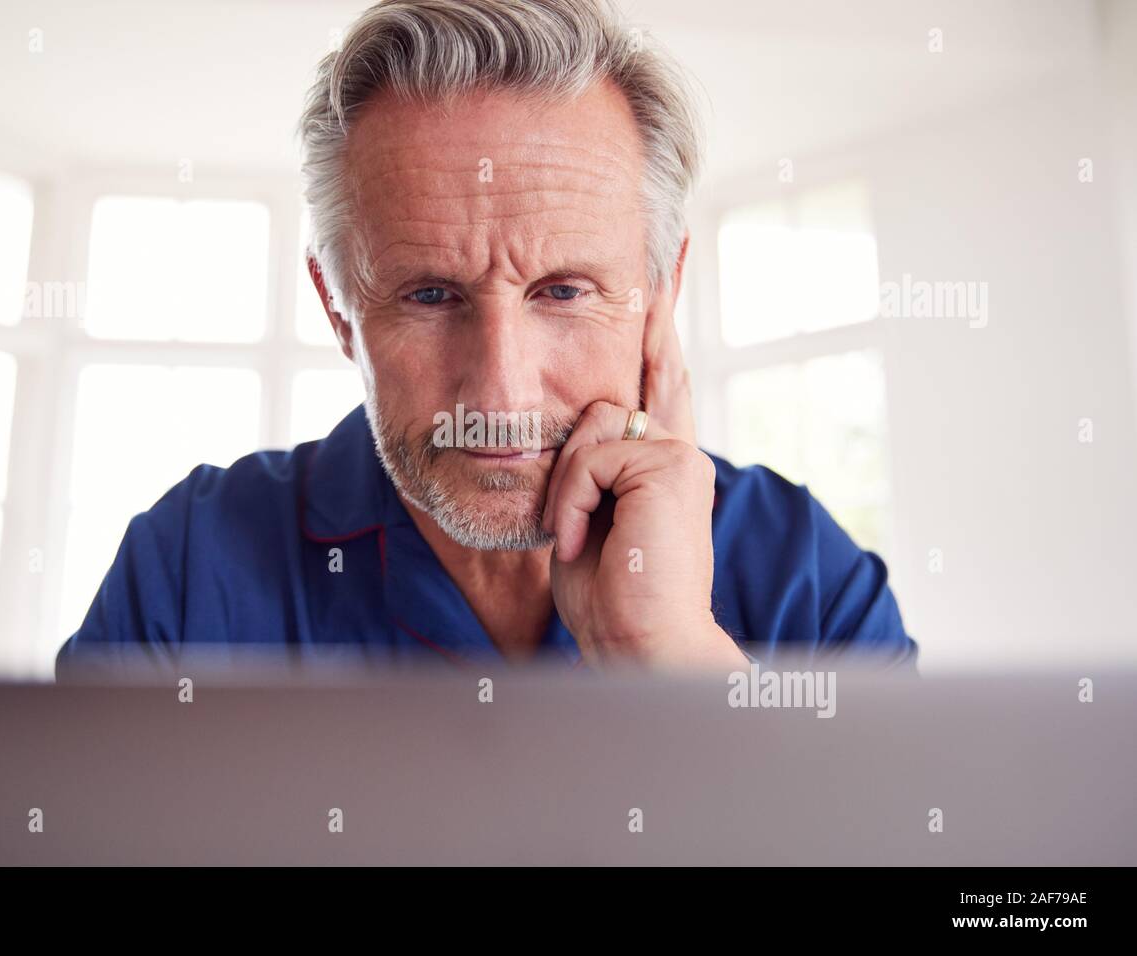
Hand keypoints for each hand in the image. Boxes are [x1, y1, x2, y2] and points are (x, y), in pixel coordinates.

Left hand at [540, 303, 745, 670]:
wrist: (642, 644)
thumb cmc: (611, 598)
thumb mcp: (586, 523)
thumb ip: (589, 476)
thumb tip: (572, 437)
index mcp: (662, 470)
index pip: (660, 391)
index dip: (658, 344)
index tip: (656, 296)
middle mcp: (678, 454)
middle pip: (650, 373)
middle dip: (652, 320)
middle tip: (656, 263)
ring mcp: (679, 456)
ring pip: (596, 421)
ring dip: (566, 481)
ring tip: (570, 533)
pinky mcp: (672, 466)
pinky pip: (590, 456)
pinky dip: (570, 501)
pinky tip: (578, 539)